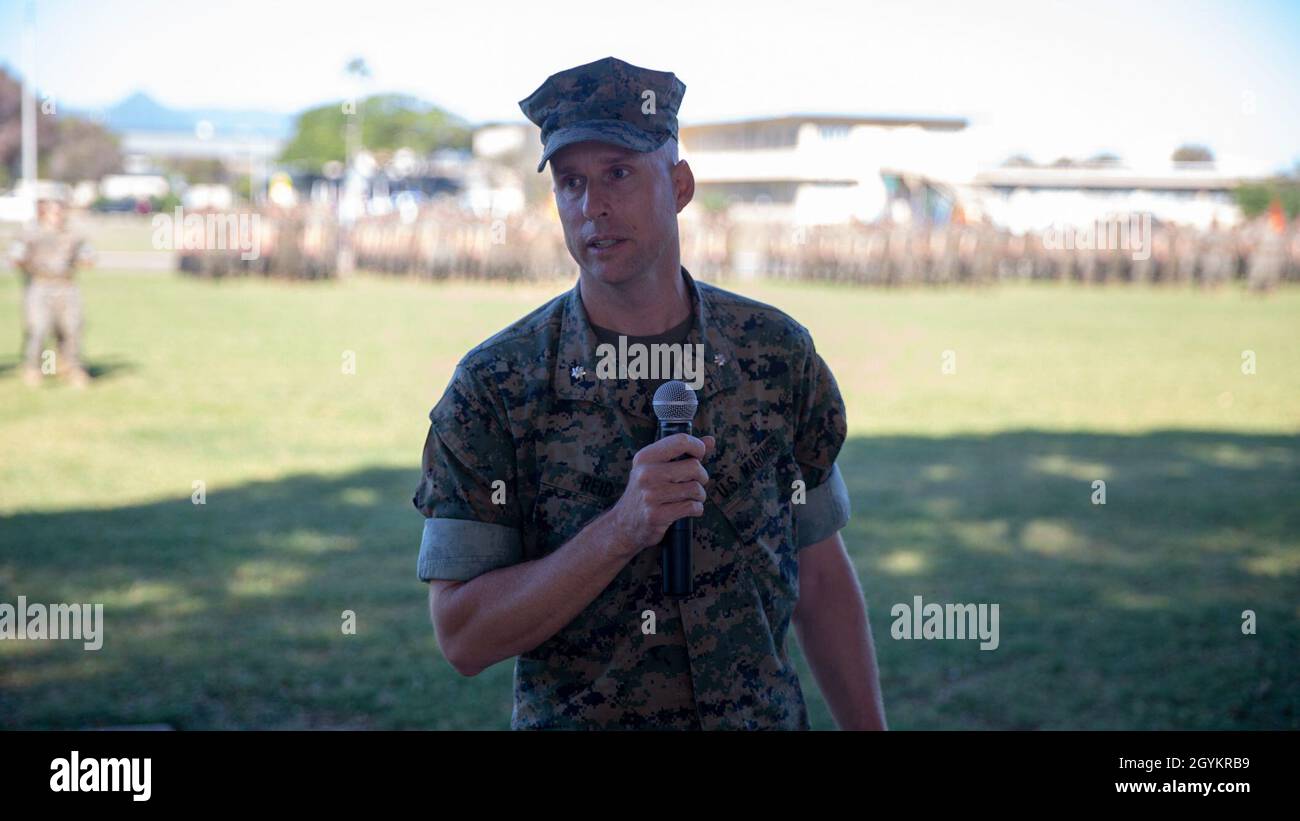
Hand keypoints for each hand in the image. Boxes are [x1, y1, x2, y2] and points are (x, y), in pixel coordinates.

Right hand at [607, 433, 716, 556]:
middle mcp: (646, 474)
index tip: (699, 456)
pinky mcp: (657, 515)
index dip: (698, 447)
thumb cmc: (646, 491)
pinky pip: (692, 507)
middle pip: (694, 467)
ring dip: (699, 495)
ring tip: (691, 497)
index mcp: (645, 457)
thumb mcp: (656, 467)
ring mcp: (650, 495)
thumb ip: (683, 452)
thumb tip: (711, 440)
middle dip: (701, 476)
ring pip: (695, 489)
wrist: (625, 524)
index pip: (681, 441)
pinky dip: (696, 509)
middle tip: (695, 482)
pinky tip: (688, 509)